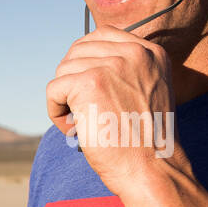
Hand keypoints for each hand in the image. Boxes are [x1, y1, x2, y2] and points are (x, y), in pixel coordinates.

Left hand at [45, 24, 189, 195]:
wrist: (153, 170)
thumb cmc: (146, 143)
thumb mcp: (148, 93)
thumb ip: (126, 71)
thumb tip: (81, 61)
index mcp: (151, 53)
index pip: (102, 36)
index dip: (86, 61)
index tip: (89, 91)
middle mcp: (134, 52)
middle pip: (78, 51)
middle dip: (73, 82)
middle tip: (85, 113)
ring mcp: (111, 65)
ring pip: (64, 70)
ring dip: (65, 100)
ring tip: (84, 126)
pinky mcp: (89, 83)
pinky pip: (53, 89)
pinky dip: (56, 112)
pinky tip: (74, 130)